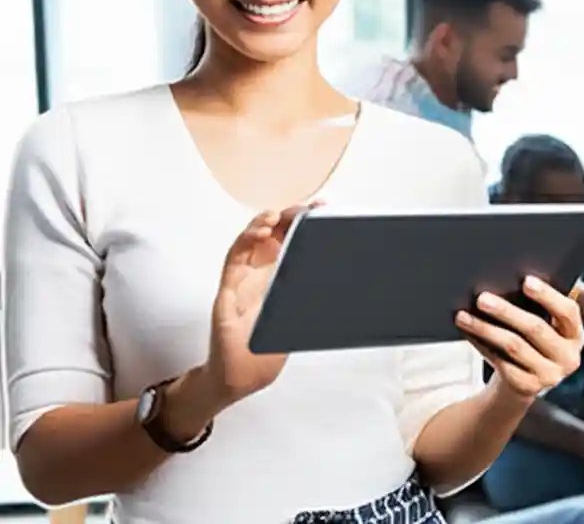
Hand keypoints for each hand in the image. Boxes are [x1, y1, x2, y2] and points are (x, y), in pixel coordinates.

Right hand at [205, 204, 318, 407]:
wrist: (236, 382)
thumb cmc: (262, 355)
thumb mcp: (296, 326)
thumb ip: (311, 307)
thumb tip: (348, 292)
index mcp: (276, 282)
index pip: (289, 245)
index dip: (303, 226)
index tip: (323, 210)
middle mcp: (257, 278)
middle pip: (270, 238)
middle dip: (286, 219)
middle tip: (304, 209)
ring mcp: (240, 283)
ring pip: (248, 243)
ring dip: (262, 225)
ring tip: (277, 215)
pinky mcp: (226, 294)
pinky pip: (233, 262)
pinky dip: (244, 244)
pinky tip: (259, 234)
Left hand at [457, 277, 583, 400]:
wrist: (524, 382)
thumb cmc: (532, 342)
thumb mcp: (546, 326)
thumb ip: (539, 307)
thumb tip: (509, 279)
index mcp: (576, 335)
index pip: (568, 312)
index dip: (548, 295)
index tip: (525, 281)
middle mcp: (568, 358)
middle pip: (536, 328)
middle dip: (506, 311)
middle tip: (482, 298)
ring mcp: (549, 376)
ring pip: (513, 346)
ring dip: (486, 328)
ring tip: (464, 316)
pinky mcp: (527, 387)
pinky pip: (500, 362)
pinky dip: (481, 345)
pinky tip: (468, 332)